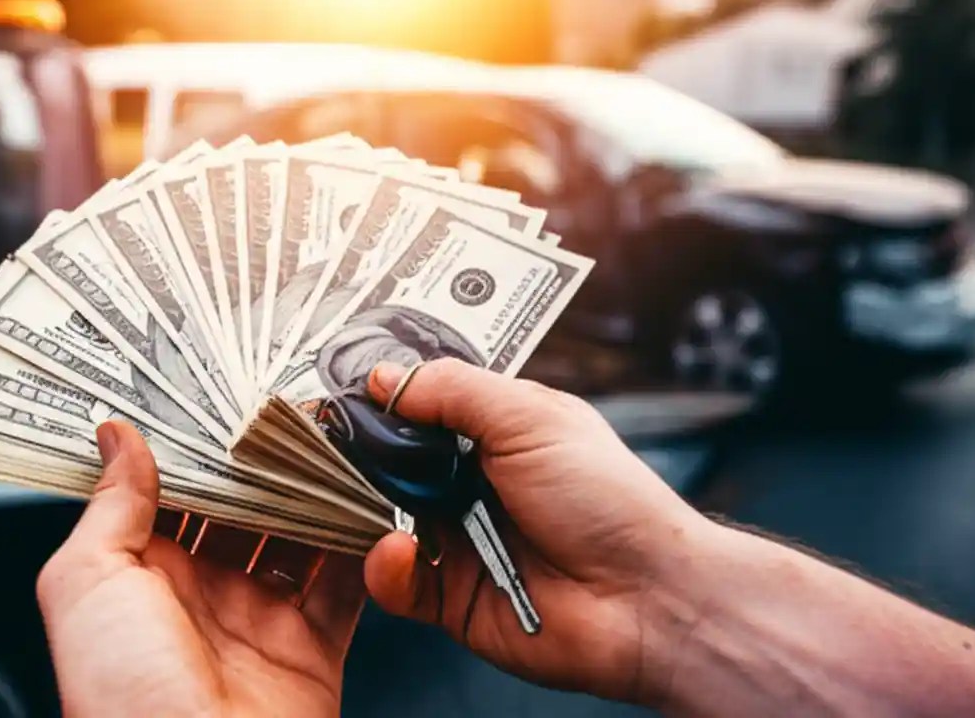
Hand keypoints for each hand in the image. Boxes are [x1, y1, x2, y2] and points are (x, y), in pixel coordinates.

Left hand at [36, 421, 365, 717]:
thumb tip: (114, 437)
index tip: (227, 399)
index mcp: (141, 575)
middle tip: (295, 414)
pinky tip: (369, 510)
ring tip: (338, 447)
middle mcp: (202, 594)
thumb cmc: (124, 703)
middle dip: (270, 464)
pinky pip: (345, 587)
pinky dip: (363, 550)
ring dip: (320, 495)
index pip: (175, 490)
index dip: (202, 446)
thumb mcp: (86, 587)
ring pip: (300, 538)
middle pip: (246, 508)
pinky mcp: (311, 648)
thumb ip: (107, 507)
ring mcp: (259, 620)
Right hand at [363, 358, 714, 705]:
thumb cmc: (607, 499)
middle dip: (359, 458)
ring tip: (369, 502)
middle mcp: (469, 484)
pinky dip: (385, 567)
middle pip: (390, 464)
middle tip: (330, 449)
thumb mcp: (530, 418)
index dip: (383, 401)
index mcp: (493, 432)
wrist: (644, 597)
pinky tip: (398, 552)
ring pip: (380, 521)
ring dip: (367, 511)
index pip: (420, 407)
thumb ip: (453, 390)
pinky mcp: (447, 597)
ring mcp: (456, 540)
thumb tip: (383, 376)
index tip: (341, 395)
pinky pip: (393, 581)